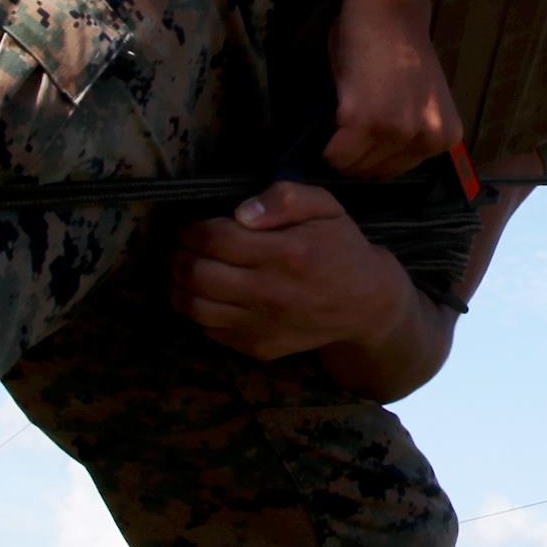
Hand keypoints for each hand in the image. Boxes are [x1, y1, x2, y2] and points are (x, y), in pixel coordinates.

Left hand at [173, 184, 422, 369]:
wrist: (366, 305)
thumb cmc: (341, 249)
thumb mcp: (326, 208)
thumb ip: (285, 198)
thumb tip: (240, 213)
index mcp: (285, 253)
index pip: (215, 239)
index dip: (192, 230)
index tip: (190, 226)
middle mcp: (270, 292)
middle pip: (198, 274)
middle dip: (180, 256)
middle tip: (181, 248)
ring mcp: (263, 325)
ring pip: (197, 308)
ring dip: (179, 287)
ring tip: (183, 272)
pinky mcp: (260, 347)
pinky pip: (212, 331)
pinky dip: (201, 312)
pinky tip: (208, 296)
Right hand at [320, 0, 464, 183]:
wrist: (389, 12)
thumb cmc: (401, 48)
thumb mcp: (417, 104)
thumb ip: (406, 134)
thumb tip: (374, 160)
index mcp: (446, 137)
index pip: (399, 169)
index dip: (376, 155)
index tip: (365, 139)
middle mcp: (427, 140)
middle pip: (378, 173)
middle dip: (357, 156)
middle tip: (346, 130)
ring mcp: (397, 132)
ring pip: (355, 168)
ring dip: (341, 150)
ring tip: (340, 120)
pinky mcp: (364, 123)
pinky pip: (335, 155)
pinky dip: (325, 147)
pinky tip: (332, 119)